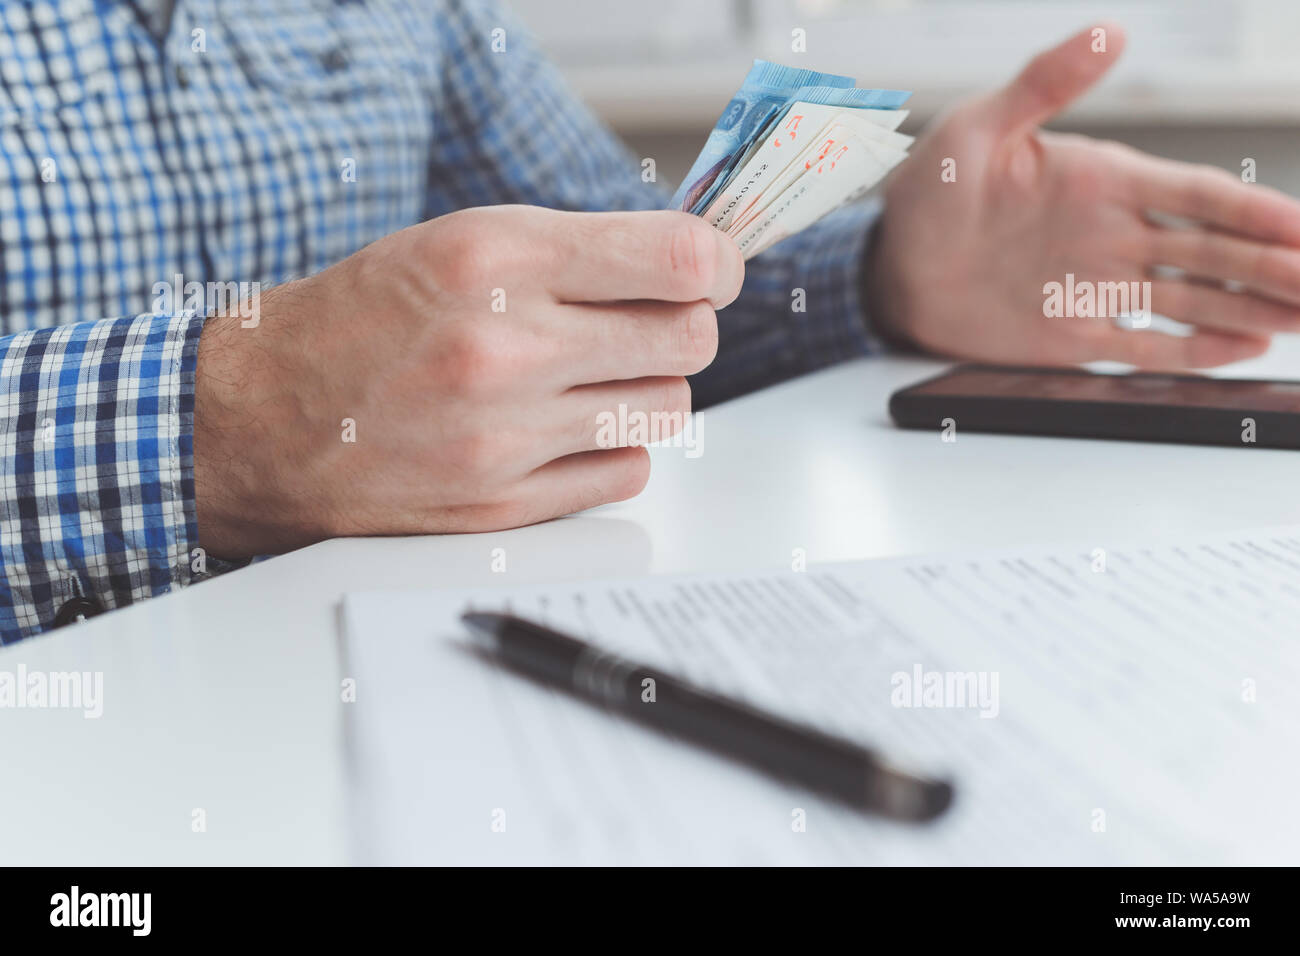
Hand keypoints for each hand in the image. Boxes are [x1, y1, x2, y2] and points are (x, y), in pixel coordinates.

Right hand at [193, 205, 742, 558]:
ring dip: (648, 389)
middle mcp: (504, 349)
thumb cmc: (361, 321)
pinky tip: (566, 430)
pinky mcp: (501, 507)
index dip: (716, 263)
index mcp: (494, 261)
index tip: (712, 270)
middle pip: (688, 339)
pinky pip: (625, 474)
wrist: (261, 420)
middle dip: (683, 325)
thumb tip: (691, 265)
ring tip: (594, 377)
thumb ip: (575, 250)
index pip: (677, 260)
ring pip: (668, 409)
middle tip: (650, 322)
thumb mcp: (460, 243)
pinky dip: (613, 449)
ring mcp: (504, 437)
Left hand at [867, 23, 1299, 367]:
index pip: (1199, 194)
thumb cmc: (929, 190)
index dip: (1257, 210)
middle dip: (1276, 266)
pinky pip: (1146, 344)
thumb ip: (1045, 83)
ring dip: (1253, 307)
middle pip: (1215, 251)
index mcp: (1104, 181)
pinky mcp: (1074, 332)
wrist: (889, 267)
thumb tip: (1108, 31)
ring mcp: (1099, 286)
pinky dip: (1195, 350)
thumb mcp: (980, 126)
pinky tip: (1243, 349)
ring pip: (1195, 298)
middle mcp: (1114, 235)